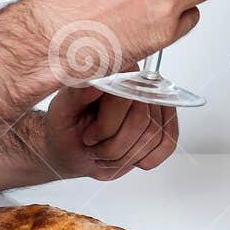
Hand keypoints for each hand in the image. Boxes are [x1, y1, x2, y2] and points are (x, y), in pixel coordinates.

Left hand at [40, 85, 178, 180]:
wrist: (71, 147)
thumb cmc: (66, 127)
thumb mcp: (61, 111)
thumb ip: (76, 96)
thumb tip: (94, 83)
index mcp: (114, 71)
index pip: (126, 97)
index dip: (107, 126)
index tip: (89, 137)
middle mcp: (138, 82)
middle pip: (143, 120)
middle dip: (114, 145)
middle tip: (94, 147)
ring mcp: (153, 102)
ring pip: (154, 136)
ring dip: (126, 155)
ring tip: (105, 152)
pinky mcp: (163, 122)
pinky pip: (168, 143)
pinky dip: (146, 159)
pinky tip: (128, 158)